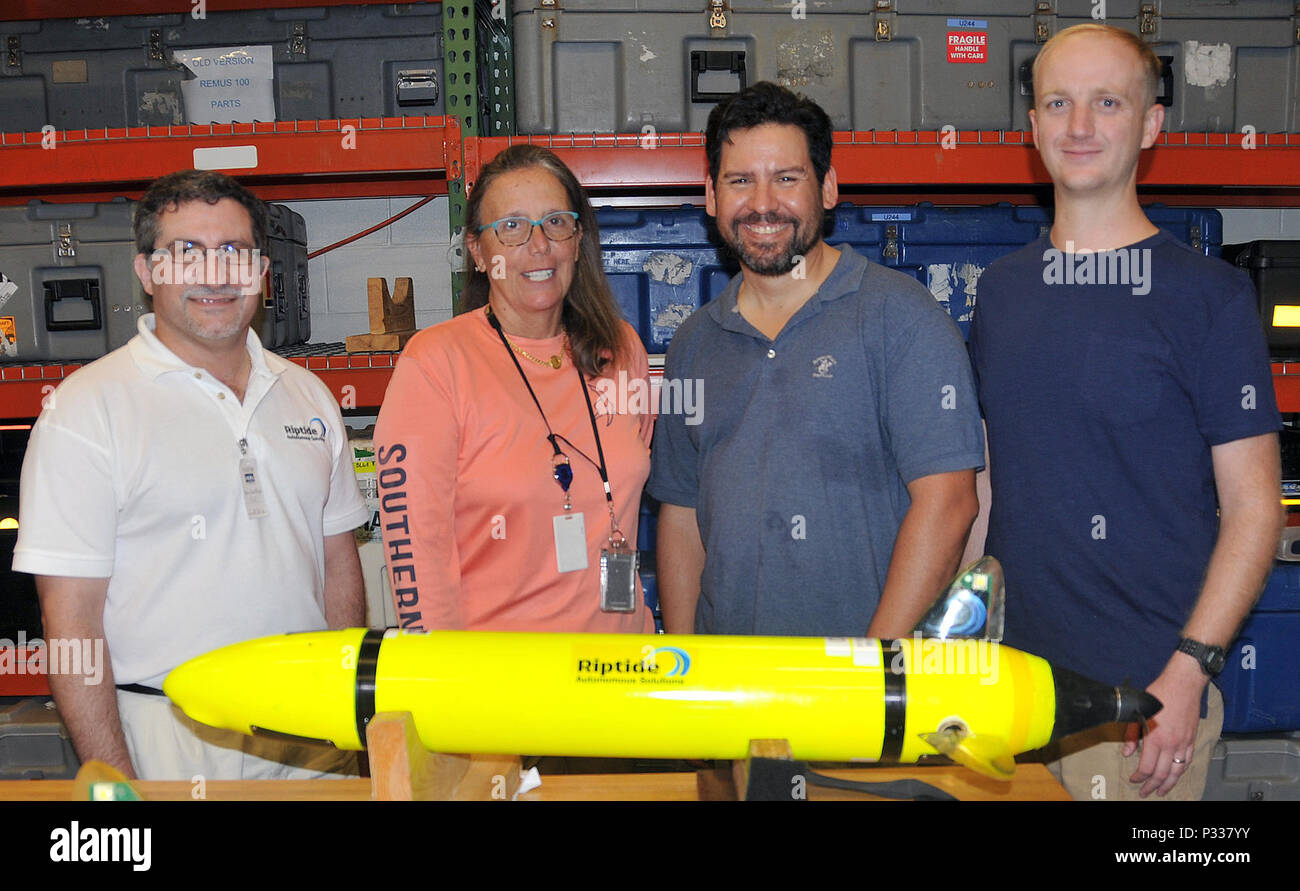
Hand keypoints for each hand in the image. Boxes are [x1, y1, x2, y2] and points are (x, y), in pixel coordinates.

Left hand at [1123, 655, 1206, 796]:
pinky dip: (1181, 771)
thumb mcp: (1138, 712)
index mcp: (1155, 737)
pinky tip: (1176, 775)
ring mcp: (1184, 742)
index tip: (1133, 780)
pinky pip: (1187, 760)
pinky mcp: (1192, 738)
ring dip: (1169, 784)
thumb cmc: (1159, 694)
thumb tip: (1127, 753)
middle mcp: (1171, 744)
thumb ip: (1132, 734)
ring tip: (1162, 791)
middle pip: (1162, 773)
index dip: (1139, 777)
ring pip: (1177, 771)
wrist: (1183, 684)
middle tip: (1145, 792)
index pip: (1146, 767)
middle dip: (1152, 786)